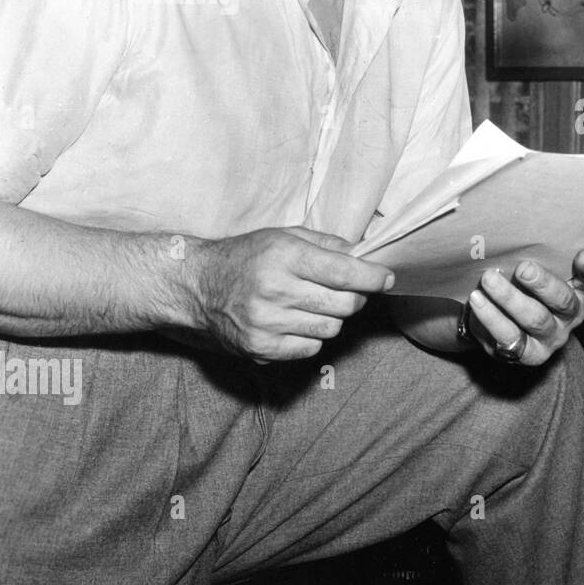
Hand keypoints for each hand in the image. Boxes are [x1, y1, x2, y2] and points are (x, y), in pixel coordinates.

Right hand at [186, 227, 393, 362]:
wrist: (196, 287)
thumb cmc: (245, 257)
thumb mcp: (284, 236)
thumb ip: (327, 244)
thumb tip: (365, 256)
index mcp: (283, 256)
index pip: (344, 272)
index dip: (372, 277)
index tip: (387, 278)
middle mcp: (274, 290)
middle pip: (344, 305)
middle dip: (354, 297)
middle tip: (346, 290)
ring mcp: (266, 323)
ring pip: (331, 328)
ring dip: (332, 317)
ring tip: (312, 304)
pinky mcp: (260, 348)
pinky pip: (310, 348)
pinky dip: (311, 336)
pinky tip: (296, 321)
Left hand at [463, 248, 583, 366]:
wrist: (498, 322)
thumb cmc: (520, 287)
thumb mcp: (534, 273)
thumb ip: (536, 258)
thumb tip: (514, 233)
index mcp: (578, 291)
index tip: (581, 253)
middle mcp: (570, 316)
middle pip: (563, 300)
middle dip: (543, 283)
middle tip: (523, 267)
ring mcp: (550, 337)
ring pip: (535, 319)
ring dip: (510, 298)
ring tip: (489, 279)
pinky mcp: (528, 354)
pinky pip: (509, 336)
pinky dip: (491, 317)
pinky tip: (477, 300)